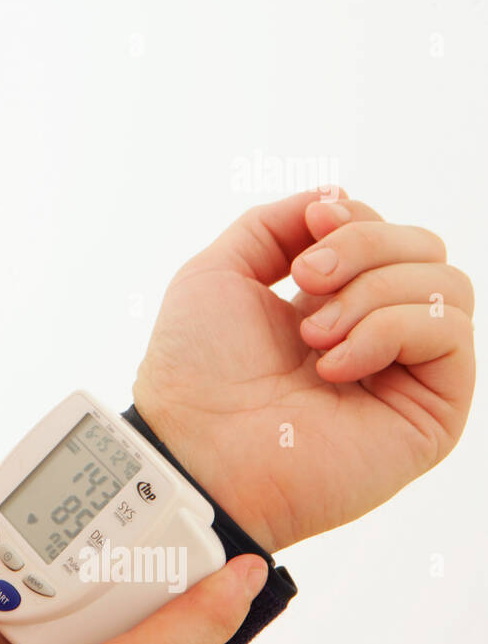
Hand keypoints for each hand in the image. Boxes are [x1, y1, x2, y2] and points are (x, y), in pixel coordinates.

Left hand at [132, 187, 474, 551]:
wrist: (193, 444)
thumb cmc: (194, 369)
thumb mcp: (217, 271)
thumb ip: (273, 223)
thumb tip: (335, 199)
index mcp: (330, 303)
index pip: (384, 231)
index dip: (352, 218)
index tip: (309, 234)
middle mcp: (375, 335)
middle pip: (425, 247)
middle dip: (365, 245)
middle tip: (308, 281)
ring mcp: (406, 373)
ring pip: (447, 282)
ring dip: (371, 292)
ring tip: (312, 336)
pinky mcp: (432, 412)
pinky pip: (449, 331)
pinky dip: (389, 329)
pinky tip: (334, 366)